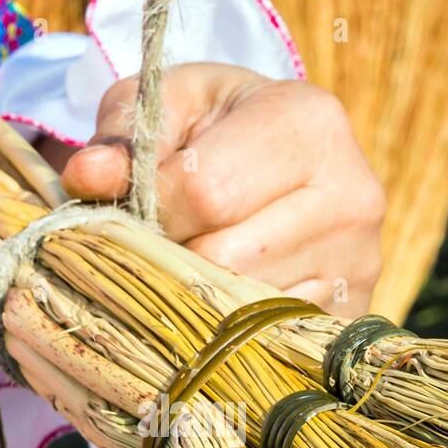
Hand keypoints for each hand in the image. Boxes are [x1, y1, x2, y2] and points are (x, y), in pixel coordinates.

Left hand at [58, 62, 384, 315]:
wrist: (286, 159)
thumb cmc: (217, 127)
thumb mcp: (168, 106)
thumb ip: (124, 137)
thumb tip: (86, 177)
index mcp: (309, 122)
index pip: (205, 192)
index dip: (152, 208)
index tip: (138, 204)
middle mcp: (352, 195)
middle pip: (223, 260)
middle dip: (173, 256)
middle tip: (162, 239)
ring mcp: (360, 263)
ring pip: (243, 312)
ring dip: (199, 297)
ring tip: (194, 263)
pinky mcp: (355, 315)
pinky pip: (268, 341)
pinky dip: (233, 327)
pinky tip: (226, 295)